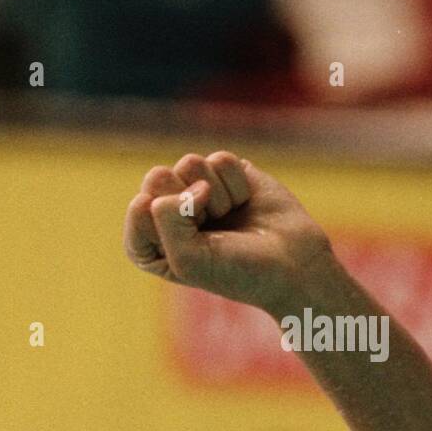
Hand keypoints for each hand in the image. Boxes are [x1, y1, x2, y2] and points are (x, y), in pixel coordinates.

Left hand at [123, 151, 335, 314]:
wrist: (293, 264)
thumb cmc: (236, 271)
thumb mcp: (189, 260)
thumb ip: (166, 220)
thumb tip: (176, 173)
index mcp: (147, 242)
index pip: (138, 209)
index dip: (168, 221)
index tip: (193, 240)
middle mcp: (166, 214)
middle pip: (157, 178)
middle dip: (190, 200)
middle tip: (211, 225)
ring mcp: (196, 190)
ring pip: (189, 163)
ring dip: (216, 193)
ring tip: (229, 216)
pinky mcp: (225, 174)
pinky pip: (221, 159)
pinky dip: (237, 182)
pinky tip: (245, 203)